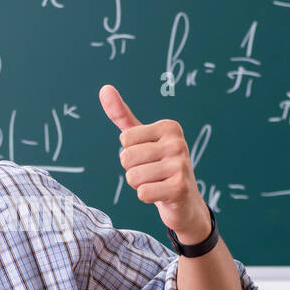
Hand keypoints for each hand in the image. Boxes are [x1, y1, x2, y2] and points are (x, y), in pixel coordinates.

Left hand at [99, 84, 210, 243]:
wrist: (185, 201)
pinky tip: (161, 194)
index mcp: (169, 126)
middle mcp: (178, 142)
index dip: (129, 153)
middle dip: (132, 171)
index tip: (148, 158)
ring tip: (156, 183)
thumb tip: (104, 88)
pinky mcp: (180, 188)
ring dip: (139, 185)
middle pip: (126, 158)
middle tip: (151, 173)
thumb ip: (122, 115)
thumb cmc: (159, 166)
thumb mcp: (140, 139)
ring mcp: (181, 165)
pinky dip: (147, 197)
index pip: (124, 140)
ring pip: (133, 177)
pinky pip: (142, 193)